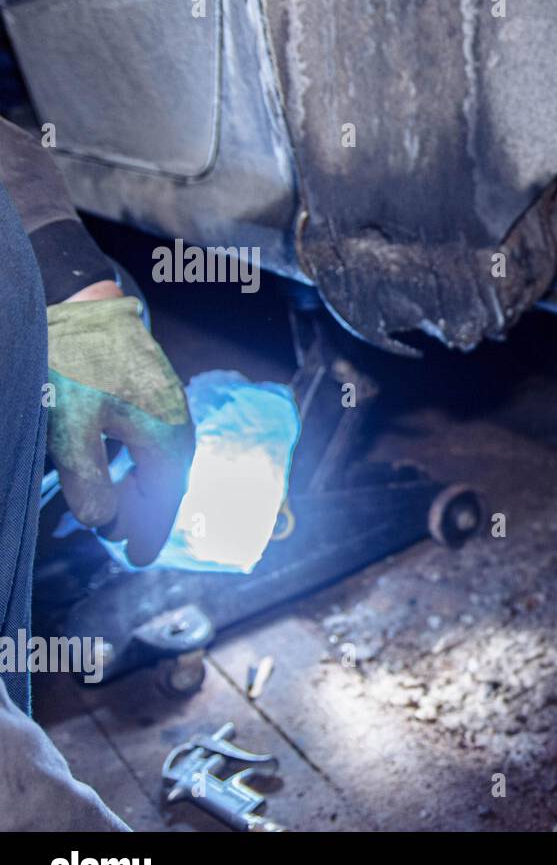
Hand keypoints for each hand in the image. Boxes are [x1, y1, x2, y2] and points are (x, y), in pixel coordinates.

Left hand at [46, 287, 193, 565]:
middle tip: (119, 542)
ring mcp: (174, 408)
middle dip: (144, 515)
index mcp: (165, 437)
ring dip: (142, 491)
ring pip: (163, 464)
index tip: (136, 559)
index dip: (149, 534)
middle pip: (166, 485)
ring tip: (117, 512)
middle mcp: (179, 425)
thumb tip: (101, 523)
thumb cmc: (74, 362)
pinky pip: (160, 444)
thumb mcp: (69, 424)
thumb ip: (87, 478)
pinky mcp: (162, 395)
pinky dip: (144, 466)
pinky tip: (125, 471)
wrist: (83, 305)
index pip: (161, 500)